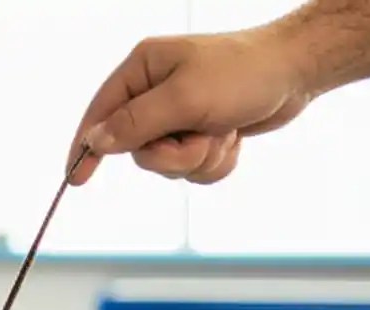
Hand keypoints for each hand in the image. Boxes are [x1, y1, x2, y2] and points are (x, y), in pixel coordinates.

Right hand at [67, 27, 313, 185]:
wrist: (295, 73)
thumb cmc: (243, 73)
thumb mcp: (185, 98)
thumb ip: (136, 122)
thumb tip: (96, 142)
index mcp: (142, 70)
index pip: (100, 113)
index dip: (86, 147)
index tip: (74, 179)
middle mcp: (155, 92)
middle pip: (138, 149)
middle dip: (173, 155)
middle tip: (200, 137)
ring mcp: (179, 115)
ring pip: (168, 164)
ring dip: (198, 159)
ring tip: (223, 131)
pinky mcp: (201, 132)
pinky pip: (193, 169)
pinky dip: (215, 162)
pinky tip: (233, 138)